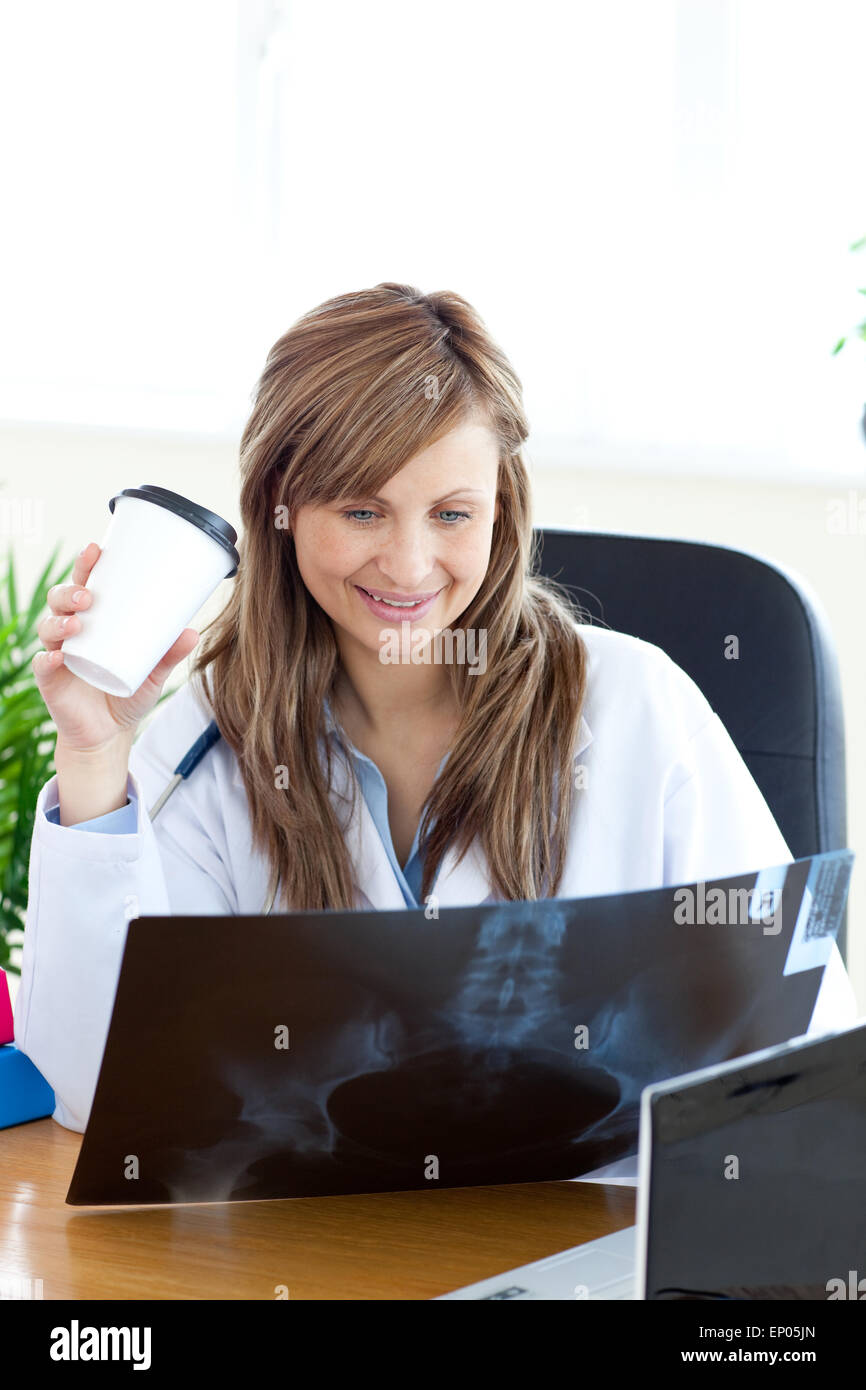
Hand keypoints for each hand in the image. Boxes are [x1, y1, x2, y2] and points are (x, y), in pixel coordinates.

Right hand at [33, 540, 199, 754]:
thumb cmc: (126, 690)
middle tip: (88, 595)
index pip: (83, 584)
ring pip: (47, 627)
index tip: (96, 549)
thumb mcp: (153, 672)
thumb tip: (193, 633)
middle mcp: (70, 632)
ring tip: (78, 622)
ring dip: (59, 621)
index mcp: (92, 620)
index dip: (85, 565)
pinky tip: (58, 657)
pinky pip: (42, 665)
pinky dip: (48, 660)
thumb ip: (169, 654)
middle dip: (69, 591)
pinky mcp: (50, 681)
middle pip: (59, 600)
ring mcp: (57, 654)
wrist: (109, 733)